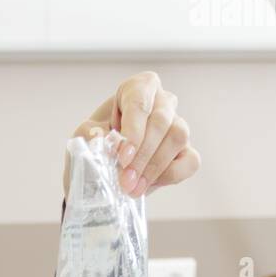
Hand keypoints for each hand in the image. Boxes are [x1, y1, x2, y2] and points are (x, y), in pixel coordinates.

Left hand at [62, 70, 199, 200]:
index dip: (133, 131)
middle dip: (143, 155)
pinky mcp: (186, 150)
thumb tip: (105, 140)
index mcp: (137, 88)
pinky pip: (190, 160)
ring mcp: (178, 124)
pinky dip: (170, 176)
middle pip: (162, 121)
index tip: (123, 157)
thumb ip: (91, 134)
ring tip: (132, 188)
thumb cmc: (96, 144)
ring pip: (178, 137)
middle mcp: (162, 101)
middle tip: (125, 181)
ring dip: (154, 167)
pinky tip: (148, 185)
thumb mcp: (85, 135)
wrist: (104, 168)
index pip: (140, 102)